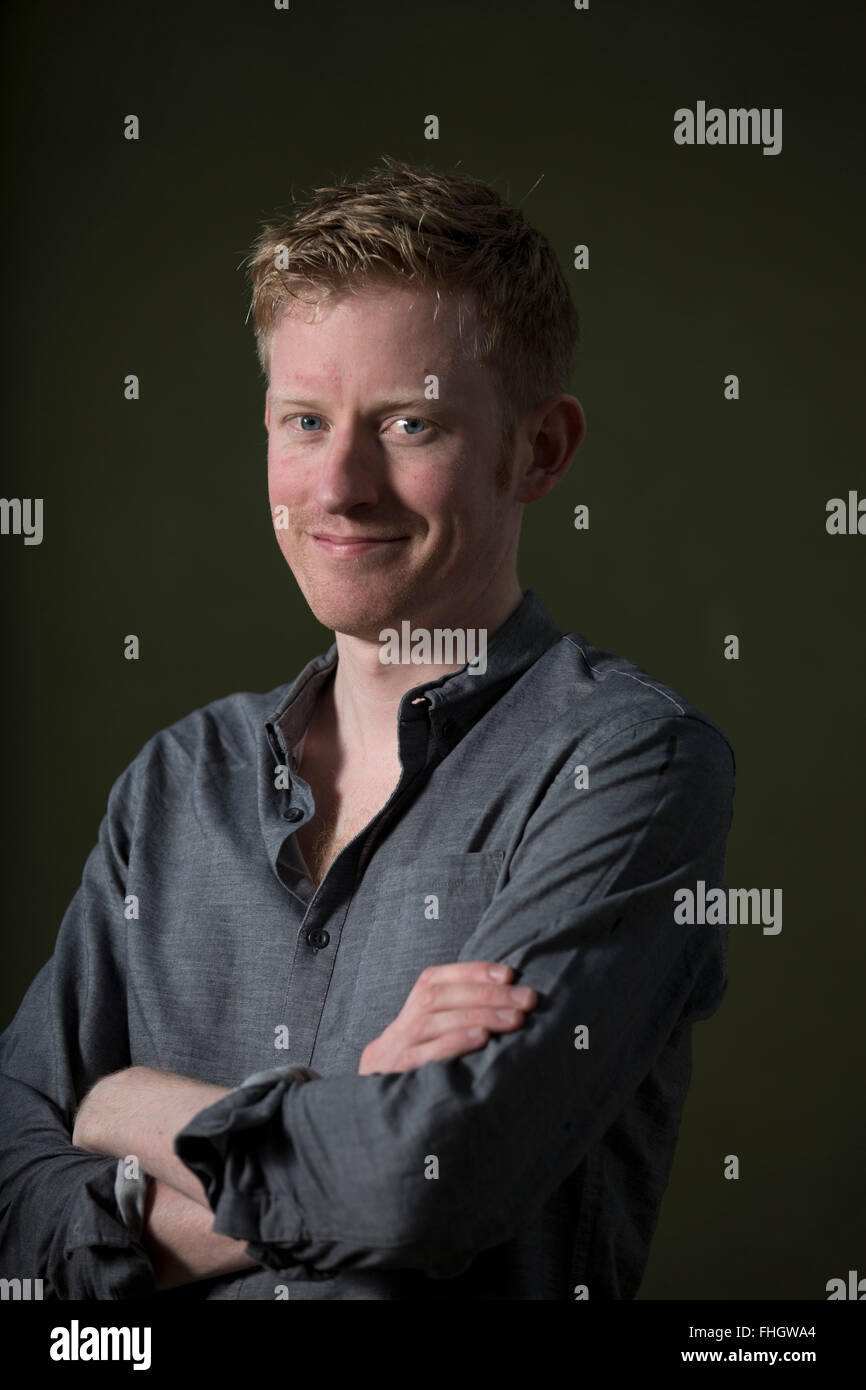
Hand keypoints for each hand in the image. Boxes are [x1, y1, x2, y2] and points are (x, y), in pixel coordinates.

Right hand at [358, 961, 536, 1074]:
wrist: (379, 1089)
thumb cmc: (424, 1049)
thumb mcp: (436, 1022)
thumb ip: (463, 1006)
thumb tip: (511, 994)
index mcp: (418, 999)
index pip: (441, 977)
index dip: (475, 971)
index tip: (509, 974)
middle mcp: (407, 1018)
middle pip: (442, 996)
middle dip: (488, 994)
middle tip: (526, 999)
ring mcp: (402, 1044)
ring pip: (437, 1020)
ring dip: (479, 1015)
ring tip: (514, 1019)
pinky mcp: (403, 1070)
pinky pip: (428, 1053)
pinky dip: (456, 1042)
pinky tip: (482, 1038)